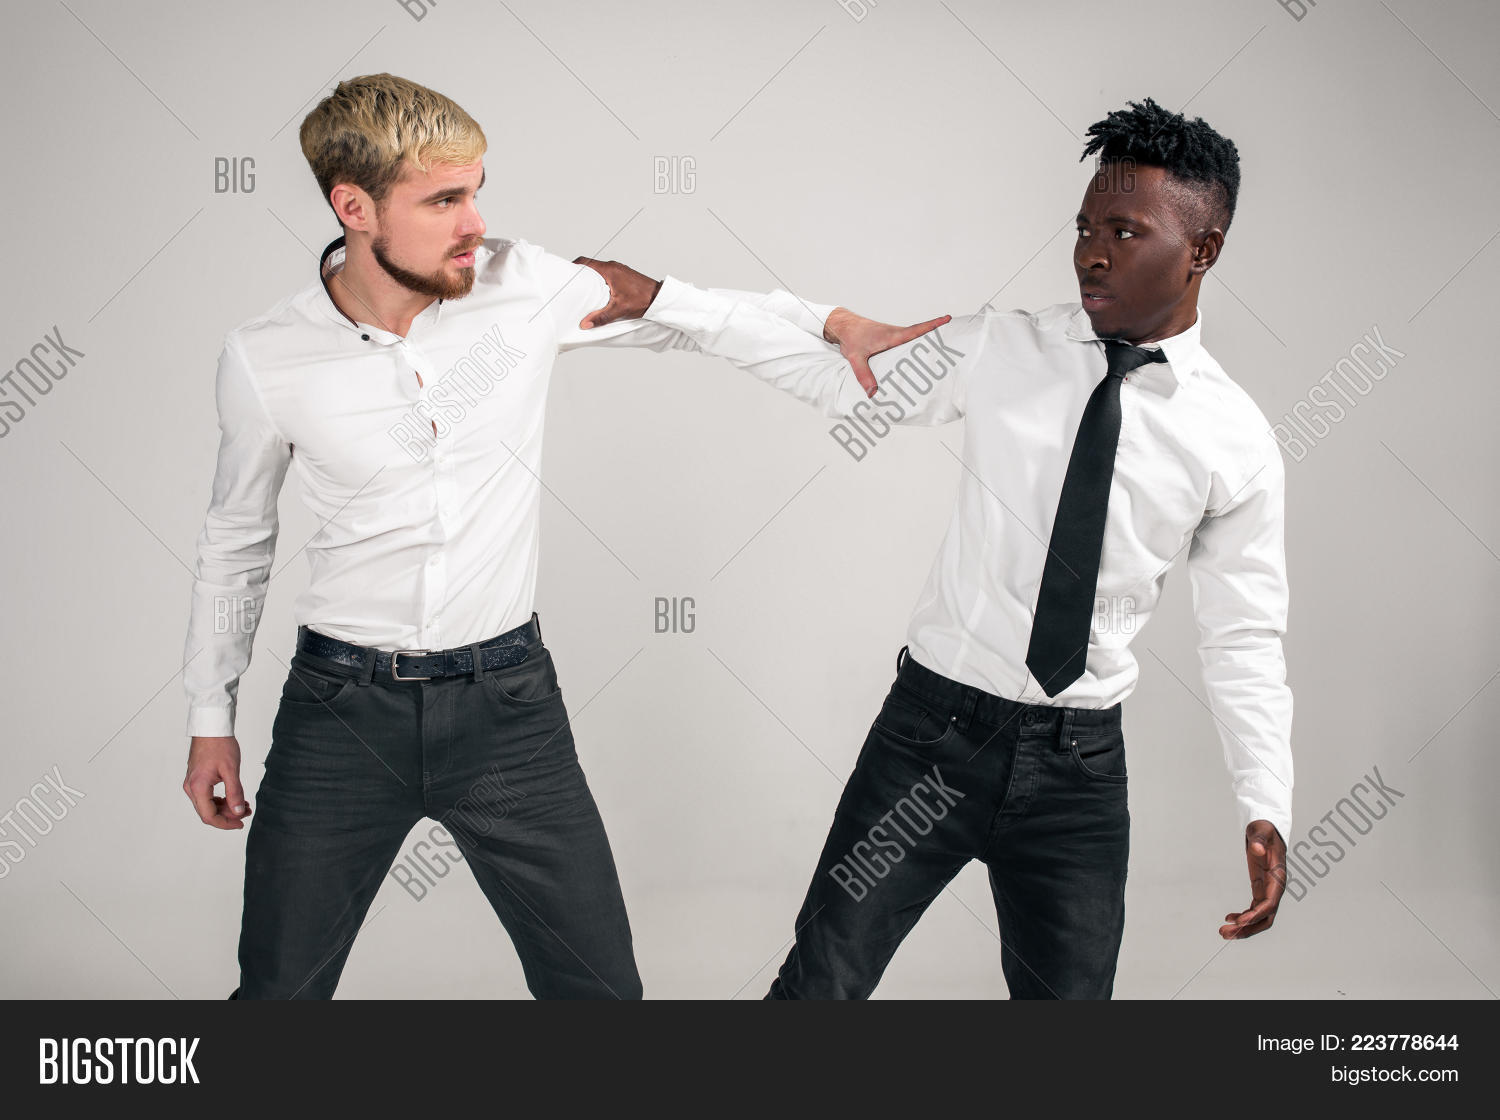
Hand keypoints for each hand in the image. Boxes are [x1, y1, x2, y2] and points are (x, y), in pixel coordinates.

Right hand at [184, 735, 250, 829]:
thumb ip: (235, 793)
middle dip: (228, 815)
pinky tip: (234, 797)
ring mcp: (192, 783)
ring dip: (225, 807)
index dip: (225, 823)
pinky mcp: (196, 779)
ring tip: (243, 804)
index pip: (209, 816)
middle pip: (208, 812)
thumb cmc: (220, 745)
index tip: (240, 823)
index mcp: (198, 787)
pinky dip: (220, 800)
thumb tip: (238, 812)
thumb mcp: (231, 770)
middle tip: (246, 812)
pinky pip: (206, 796)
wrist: (211, 728)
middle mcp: (191, 788)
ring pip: (207, 805)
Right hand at [574, 257, 661, 327]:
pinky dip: (598, 280)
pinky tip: (597, 292)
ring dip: (589, 277)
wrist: (659, 298)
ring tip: (581, 290)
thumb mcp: (619, 310)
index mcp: (609, 270)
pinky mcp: (622, 275)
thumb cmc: (642, 300)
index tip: (564, 275)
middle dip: (578, 274)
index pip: (584, 262)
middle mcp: (613, 267)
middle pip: (589, 265)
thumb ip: (601, 317)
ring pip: (597, 270)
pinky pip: (605, 274)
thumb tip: (585, 324)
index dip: (572, 267)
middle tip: (570, 285)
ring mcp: (618, 270)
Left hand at [821, 307, 952, 397]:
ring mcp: (893, 337)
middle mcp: (896, 334)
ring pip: (913, 341)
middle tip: (956, 337)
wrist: (843, 326)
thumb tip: (873, 393)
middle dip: (938, 334)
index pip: (917, 330)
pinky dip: (914, 349)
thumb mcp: (855, 358)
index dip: (933, 325)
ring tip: (943, 352)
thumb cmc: (851, 338)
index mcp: (892, 336)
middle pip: (921, 334)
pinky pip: (905, 345)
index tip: (948, 318)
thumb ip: (864, 375)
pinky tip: (917, 361)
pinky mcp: (889, 341)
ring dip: (927, 343)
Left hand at [1218, 819, 1286, 938]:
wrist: (1267, 828)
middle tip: (1226, 933)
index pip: (1270, 903)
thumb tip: (1257, 849)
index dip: (1255, 914)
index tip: (1239, 921)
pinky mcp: (1260, 889)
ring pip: (1259, 917)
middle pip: (1266, 917)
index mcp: (1278, 877)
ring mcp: (1268, 890)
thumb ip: (1260, 840)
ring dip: (1244, 927)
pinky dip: (1243, 916)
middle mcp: (1275, 888)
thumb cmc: (1265, 829)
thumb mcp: (1261, 831)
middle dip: (1248, 928)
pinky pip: (1253, 909)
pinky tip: (1229, 918)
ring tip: (1224, 932)